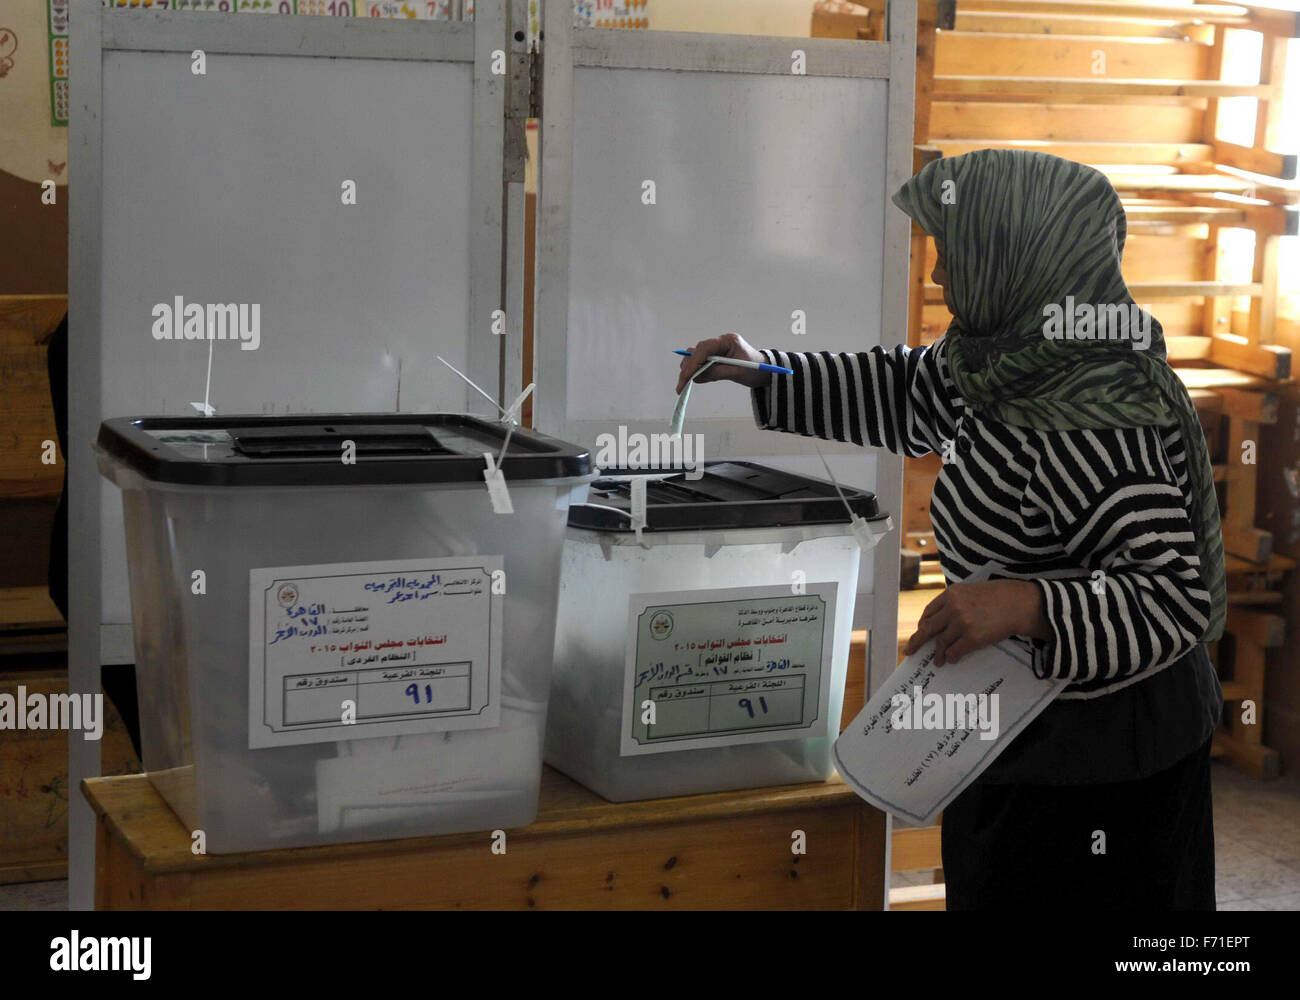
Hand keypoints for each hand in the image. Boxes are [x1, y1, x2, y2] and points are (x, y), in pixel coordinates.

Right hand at [676, 332, 769, 393]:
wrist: (765, 371)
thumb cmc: (755, 370)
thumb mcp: (737, 373)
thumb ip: (716, 373)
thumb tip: (695, 377)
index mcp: (727, 341)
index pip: (704, 348)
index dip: (693, 362)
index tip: (686, 377)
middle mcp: (720, 342)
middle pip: (697, 352)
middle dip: (688, 368)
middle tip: (681, 385)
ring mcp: (717, 348)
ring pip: (696, 356)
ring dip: (689, 369)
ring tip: (685, 384)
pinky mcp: (715, 356)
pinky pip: (700, 362)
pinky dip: (695, 371)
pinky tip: (693, 379)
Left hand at [902, 580, 1048, 665]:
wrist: (1019, 604)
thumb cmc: (998, 597)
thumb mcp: (971, 591)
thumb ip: (955, 602)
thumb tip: (940, 621)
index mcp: (951, 594)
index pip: (929, 612)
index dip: (923, 624)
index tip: (921, 632)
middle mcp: (953, 608)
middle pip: (928, 628)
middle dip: (917, 641)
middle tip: (909, 651)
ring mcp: (962, 623)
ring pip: (941, 643)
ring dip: (937, 654)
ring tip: (936, 661)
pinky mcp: (973, 638)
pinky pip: (954, 651)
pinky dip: (950, 657)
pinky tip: (951, 660)